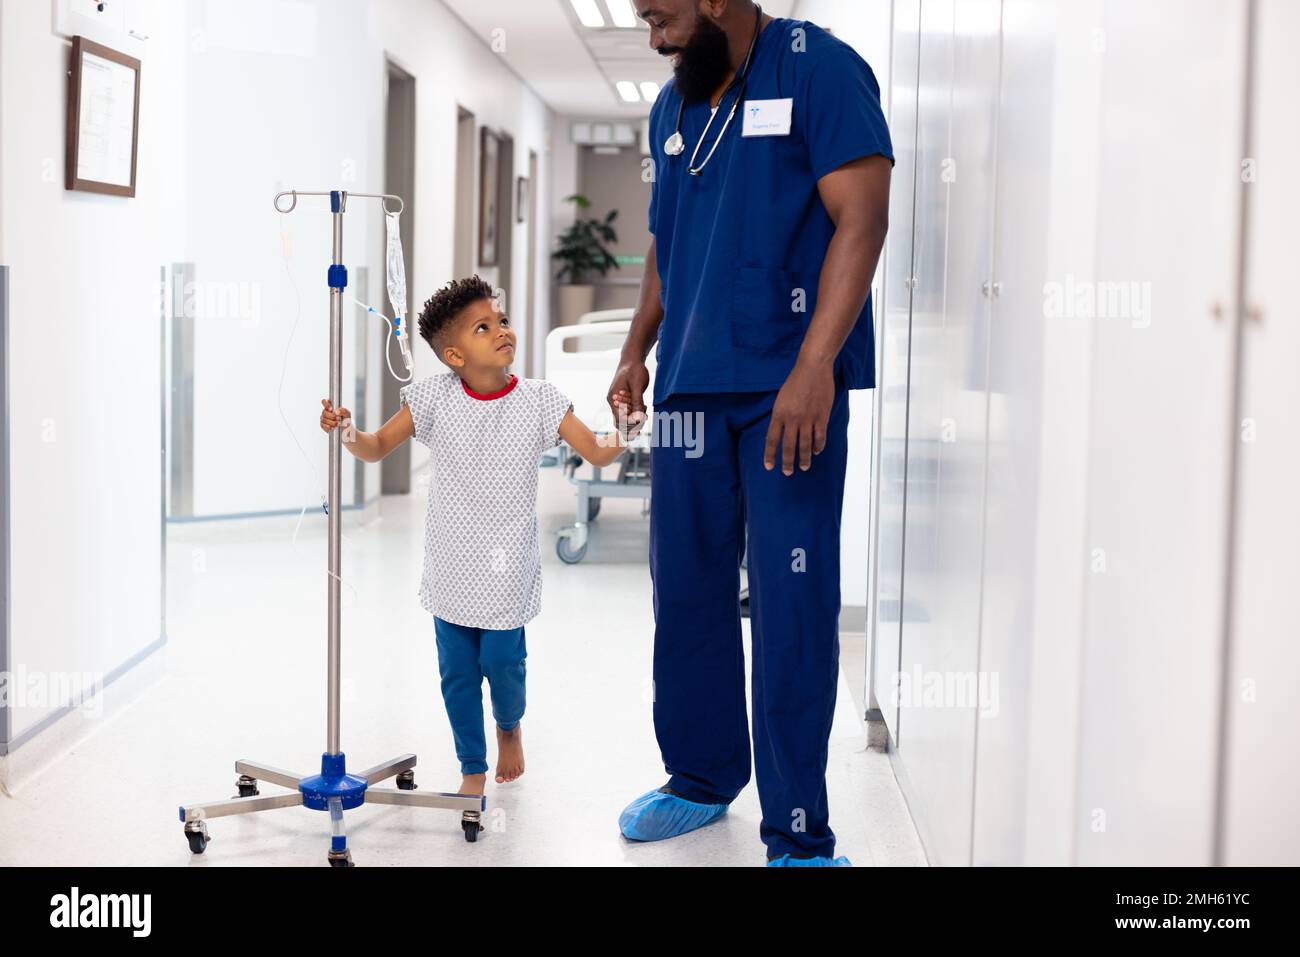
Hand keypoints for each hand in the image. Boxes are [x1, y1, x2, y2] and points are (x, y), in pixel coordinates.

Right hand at [320, 398, 351, 435]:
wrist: (345, 428)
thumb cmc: (345, 419)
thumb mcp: (347, 413)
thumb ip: (343, 410)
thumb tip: (336, 411)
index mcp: (331, 406)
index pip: (324, 401)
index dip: (326, 404)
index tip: (331, 409)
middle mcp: (326, 411)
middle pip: (324, 412)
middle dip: (332, 416)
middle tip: (338, 418)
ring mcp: (323, 418)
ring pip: (324, 419)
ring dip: (332, 422)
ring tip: (338, 424)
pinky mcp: (323, 425)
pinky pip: (323, 425)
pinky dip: (329, 427)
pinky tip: (333, 427)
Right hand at [607, 359, 649, 434]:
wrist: (632, 360)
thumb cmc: (634, 370)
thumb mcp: (637, 385)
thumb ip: (637, 402)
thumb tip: (639, 419)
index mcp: (613, 398)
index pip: (619, 418)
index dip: (630, 423)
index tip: (642, 421)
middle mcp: (613, 402)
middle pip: (620, 422)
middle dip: (632, 426)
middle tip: (645, 421)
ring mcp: (618, 402)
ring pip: (624, 419)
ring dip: (635, 420)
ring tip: (646, 414)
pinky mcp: (624, 401)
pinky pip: (628, 413)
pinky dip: (636, 414)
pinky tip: (644, 408)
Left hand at [763, 357, 834, 474]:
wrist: (813, 368)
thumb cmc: (795, 381)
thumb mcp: (781, 398)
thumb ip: (781, 416)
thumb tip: (781, 432)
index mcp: (779, 413)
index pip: (772, 439)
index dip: (770, 454)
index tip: (769, 466)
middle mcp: (792, 418)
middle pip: (789, 446)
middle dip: (788, 462)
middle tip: (788, 473)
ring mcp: (808, 418)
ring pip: (805, 444)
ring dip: (804, 458)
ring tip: (804, 467)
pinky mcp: (822, 416)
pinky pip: (820, 436)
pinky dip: (818, 446)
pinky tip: (817, 451)